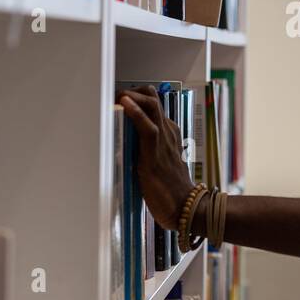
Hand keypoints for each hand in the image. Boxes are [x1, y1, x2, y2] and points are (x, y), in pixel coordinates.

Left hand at [118, 86, 195, 230]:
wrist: (187, 208)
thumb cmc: (170, 192)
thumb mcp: (157, 164)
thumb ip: (145, 152)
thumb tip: (122, 148)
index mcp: (169, 134)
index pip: (152, 105)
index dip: (135, 97)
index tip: (117, 99)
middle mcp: (168, 132)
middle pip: (152, 98)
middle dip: (131, 91)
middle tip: (113, 95)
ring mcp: (164, 141)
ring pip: (151, 105)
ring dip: (131, 96)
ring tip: (116, 94)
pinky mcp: (157, 154)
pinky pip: (148, 127)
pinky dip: (135, 113)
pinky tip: (124, 104)